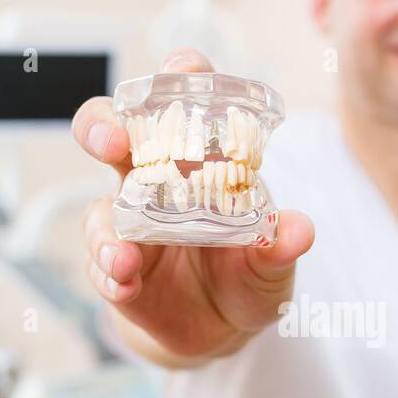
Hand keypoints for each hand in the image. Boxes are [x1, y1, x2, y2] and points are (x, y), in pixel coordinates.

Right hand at [73, 47, 314, 364]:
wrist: (223, 328)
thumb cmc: (248, 273)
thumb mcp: (271, 262)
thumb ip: (280, 246)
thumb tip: (299, 230)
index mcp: (197, 160)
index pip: (181, 103)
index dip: (179, 76)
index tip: (183, 68)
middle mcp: (153, 182)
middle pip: (111, 133)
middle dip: (103, 127)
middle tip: (114, 141)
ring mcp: (128, 225)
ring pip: (98, 210)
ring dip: (104, 230)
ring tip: (123, 257)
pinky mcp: (116, 269)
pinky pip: (101, 266)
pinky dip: (109, 274)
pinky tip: (123, 284)